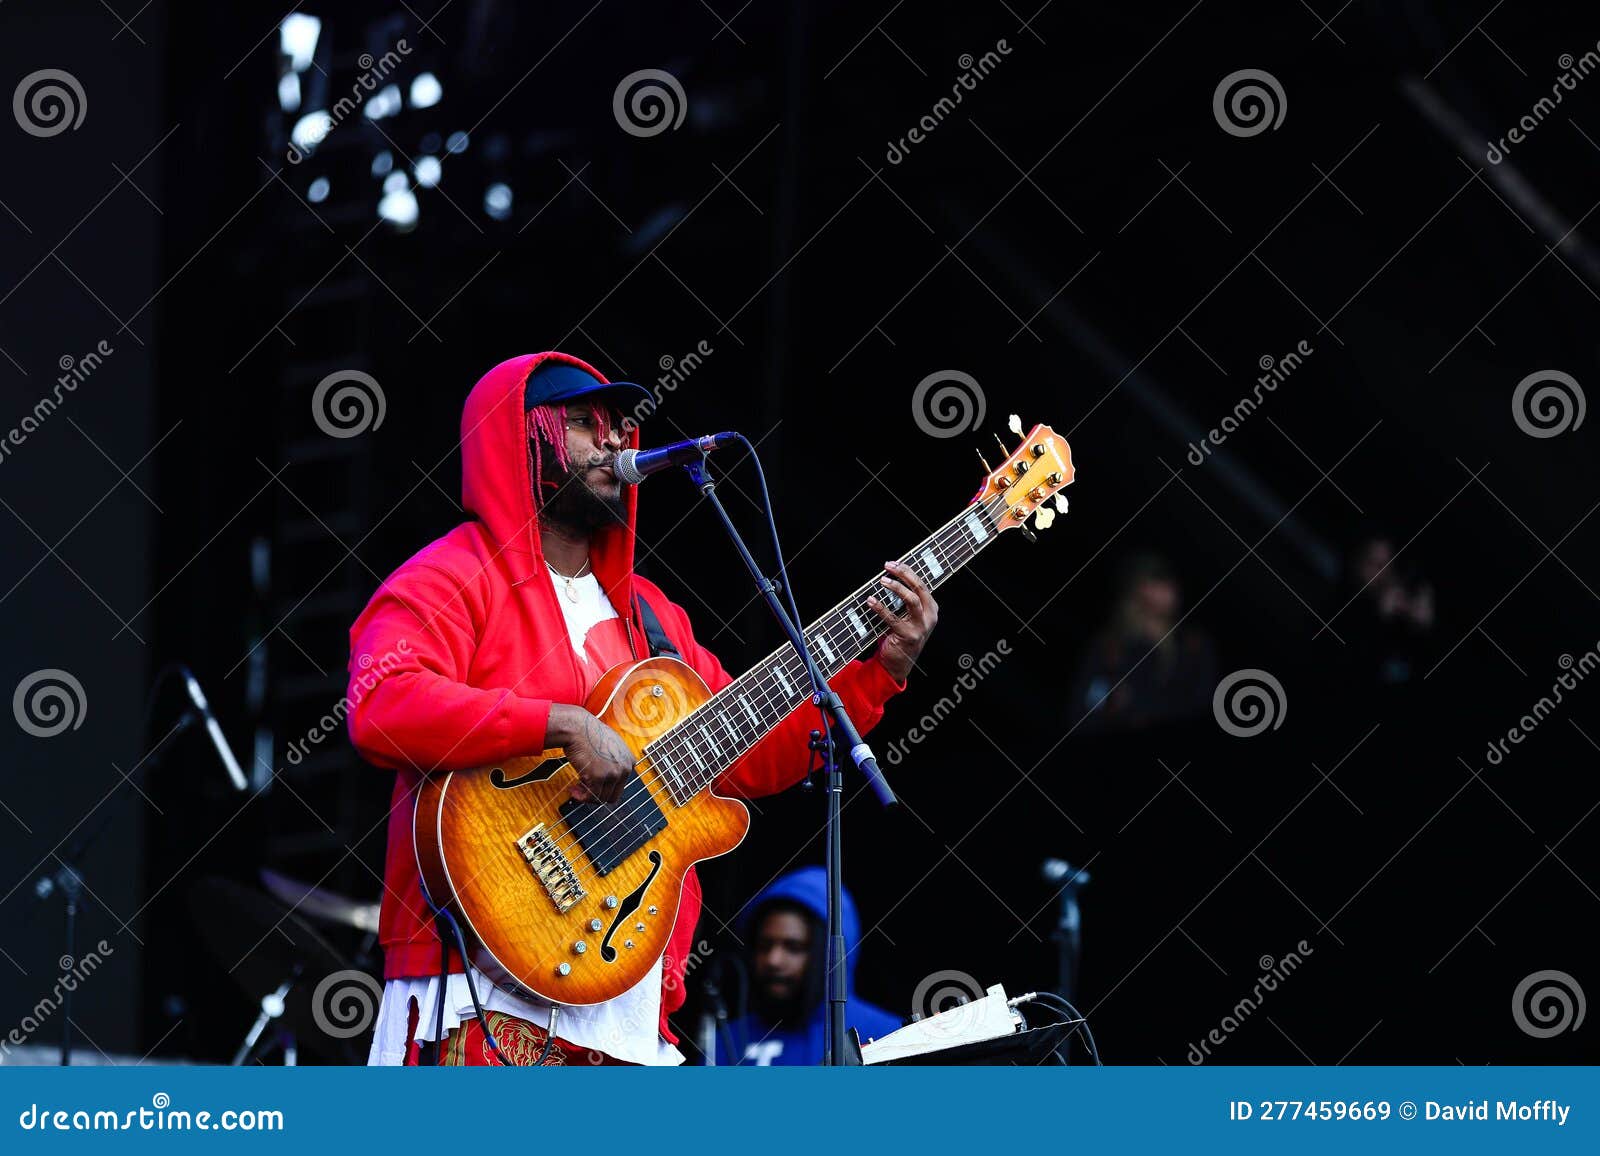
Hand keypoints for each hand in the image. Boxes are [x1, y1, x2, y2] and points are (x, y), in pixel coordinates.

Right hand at [547, 704, 633, 804]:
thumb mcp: (611, 746)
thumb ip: (615, 762)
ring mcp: (613, 773)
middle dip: (597, 794)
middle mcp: (625, 768)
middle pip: (613, 795)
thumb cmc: (589, 733)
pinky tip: (574, 790)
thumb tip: (608, 778)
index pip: (620, 785)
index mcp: (630, 761)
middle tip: (583, 788)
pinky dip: (581, 797)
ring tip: (576, 787)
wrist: (578, 727)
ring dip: (587, 796)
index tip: (593, 784)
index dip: (604, 787)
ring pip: (601, 798)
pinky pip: (591, 797)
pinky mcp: (599, 777)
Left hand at [868, 559, 937, 681]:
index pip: (921, 584)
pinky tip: (871, 601)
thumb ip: (905, 601)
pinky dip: (881, 608)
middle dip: (904, 574)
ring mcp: (921, 627)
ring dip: (896, 588)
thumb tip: (890, 577)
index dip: (907, 571)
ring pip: (912, 600)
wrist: (898, 664)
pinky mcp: (909, 636)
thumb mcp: (908, 617)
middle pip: (919, 588)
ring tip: (882, 581)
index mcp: (931, 609)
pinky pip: (893, 619)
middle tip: (888, 566)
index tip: (894, 563)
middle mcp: (929, 616)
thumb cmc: (900, 637)